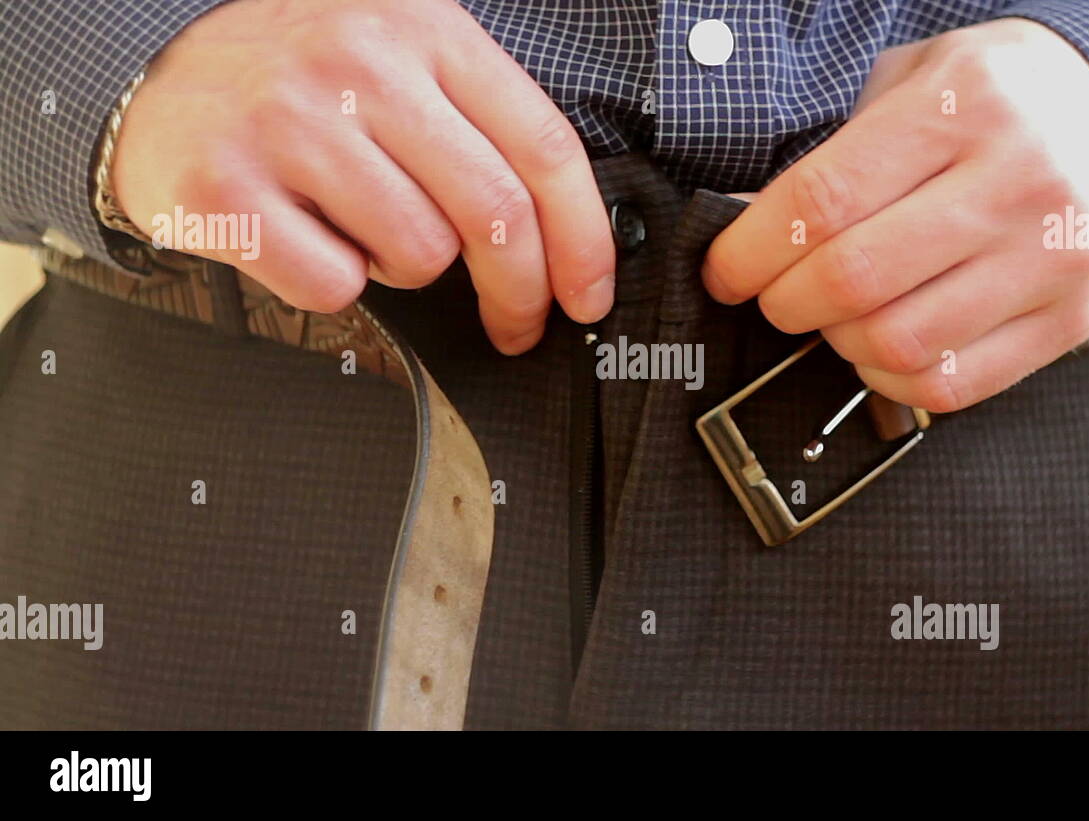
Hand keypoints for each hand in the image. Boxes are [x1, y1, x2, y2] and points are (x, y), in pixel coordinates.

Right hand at [111, 0, 613, 353]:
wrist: (160, 74)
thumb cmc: (300, 79)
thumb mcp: (402, 59)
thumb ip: (480, 123)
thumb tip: (564, 235)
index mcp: (425, 29)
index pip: (544, 147)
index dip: (584, 239)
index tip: (588, 294)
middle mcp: (360, 66)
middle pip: (494, 214)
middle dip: (520, 292)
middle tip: (515, 321)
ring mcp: (290, 126)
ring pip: (419, 256)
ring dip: (409, 270)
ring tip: (368, 231)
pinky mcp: (228, 189)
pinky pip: (336, 284)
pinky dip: (337, 282)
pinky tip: (313, 238)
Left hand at [702, 19, 1088, 411]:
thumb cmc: (999, 101)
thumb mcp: (918, 78)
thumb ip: (840, 148)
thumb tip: (754, 226)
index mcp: (964, 107)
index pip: (823, 200)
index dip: (751, 250)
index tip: (726, 271)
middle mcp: (1017, 182)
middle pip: (853, 279)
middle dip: (785, 301)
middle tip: (774, 296)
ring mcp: (1050, 258)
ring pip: (899, 341)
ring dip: (838, 342)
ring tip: (836, 315)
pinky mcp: (1068, 320)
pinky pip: (951, 384)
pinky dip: (892, 377)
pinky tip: (883, 345)